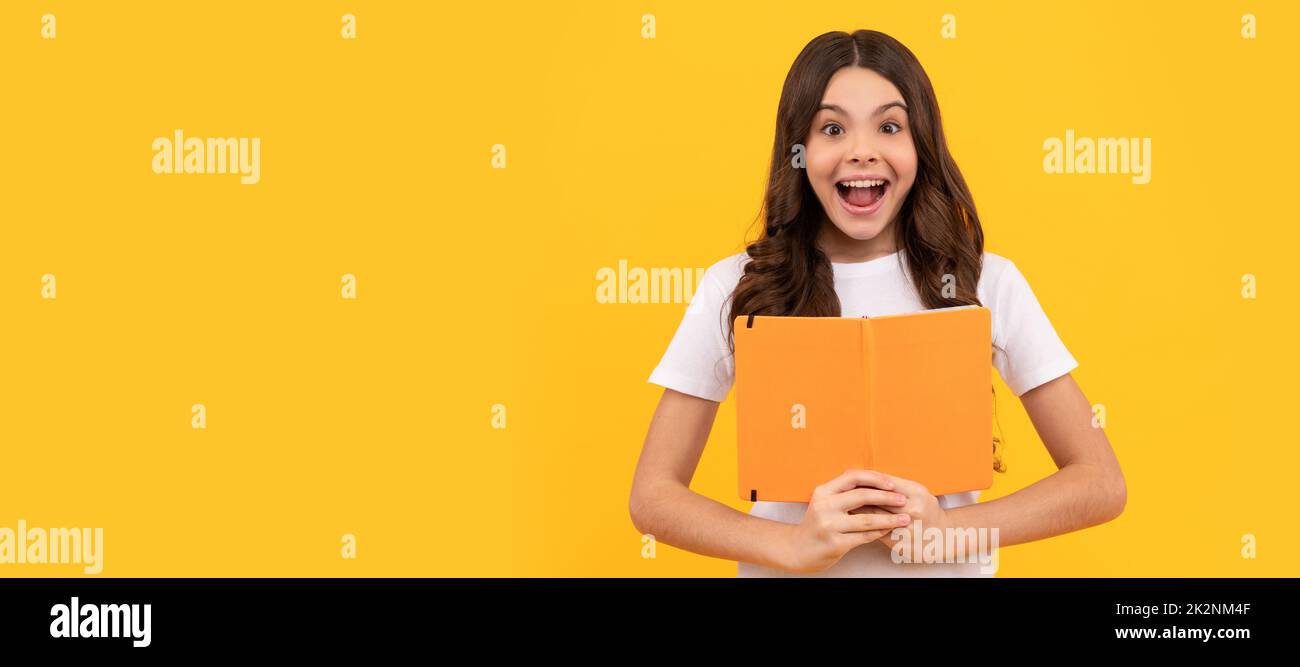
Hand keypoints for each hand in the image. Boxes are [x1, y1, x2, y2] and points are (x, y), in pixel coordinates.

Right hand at [779, 469, 910, 573]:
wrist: (798, 550)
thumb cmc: (818, 524)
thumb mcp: (824, 502)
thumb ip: (845, 492)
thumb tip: (878, 482)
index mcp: (823, 491)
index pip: (852, 477)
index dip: (875, 478)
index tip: (891, 484)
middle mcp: (824, 506)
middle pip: (862, 496)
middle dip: (887, 497)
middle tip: (903, 501)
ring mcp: (828, 526)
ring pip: (867, 519)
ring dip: (890, 519)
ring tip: (905, 519)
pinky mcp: (835, 544)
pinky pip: (864, 537)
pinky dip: (880, 532)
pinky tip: (889, 530)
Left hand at [849, 473, 949, 559]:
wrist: (944, 537)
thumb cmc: (927, 510)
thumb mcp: (917, 491)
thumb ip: (895, 484)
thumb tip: (867, 476)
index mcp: (916, 492)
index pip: (883, 484)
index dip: (864, 482)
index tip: (850, 480)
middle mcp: (912, 510)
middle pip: (876, 500)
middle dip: (856, 496)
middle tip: (841, 493)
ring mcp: (906, 528)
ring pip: (873, 517)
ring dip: (855, 512)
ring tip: (843, 507)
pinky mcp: (900, 544)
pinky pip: (875, 534)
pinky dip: (862, 527)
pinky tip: (853, 523)